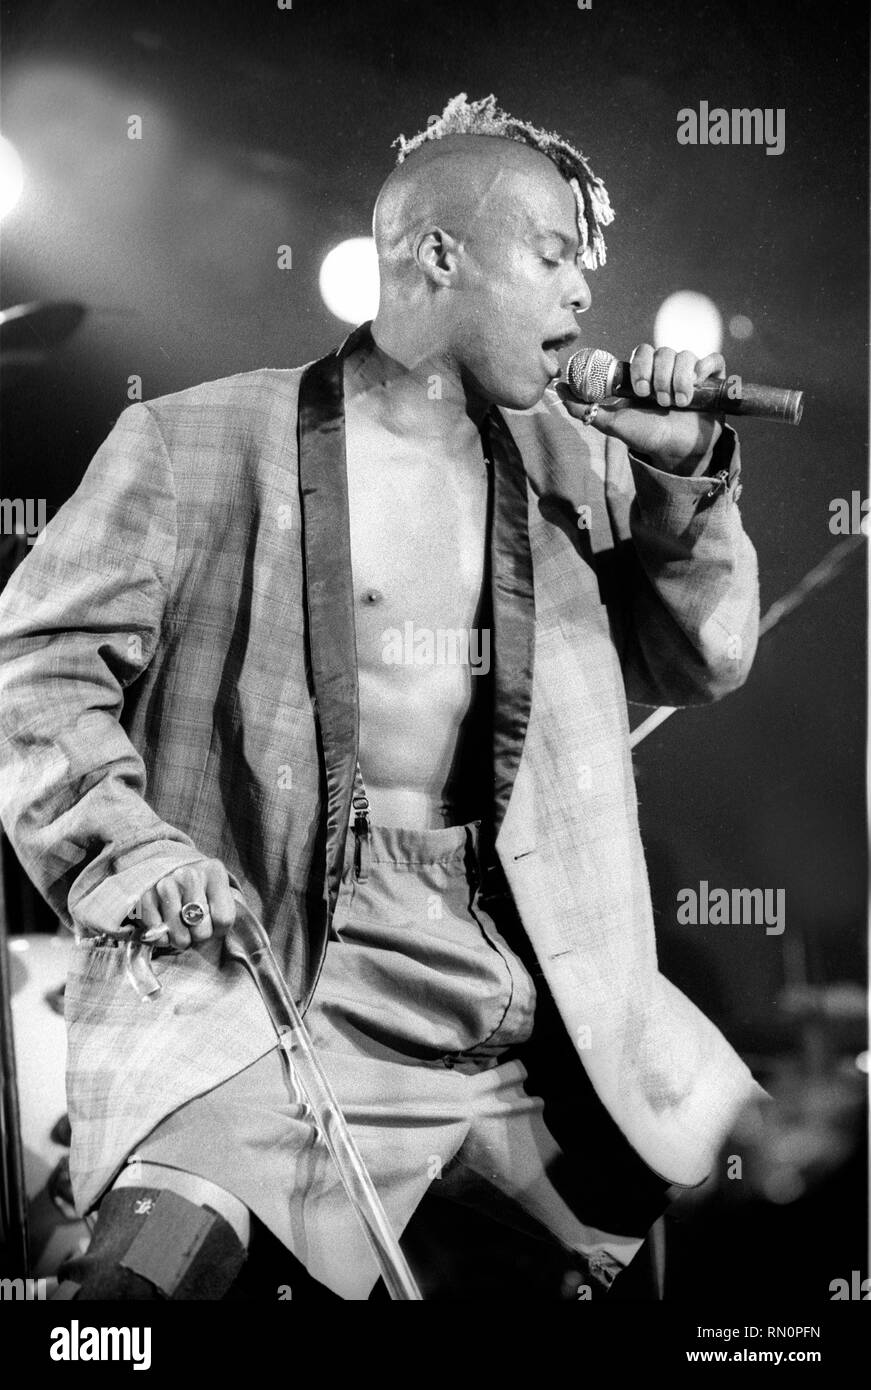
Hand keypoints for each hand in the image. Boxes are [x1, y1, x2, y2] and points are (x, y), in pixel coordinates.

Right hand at [129, 858, 236, 950]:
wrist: (165, 865)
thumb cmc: (198, 886)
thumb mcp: (219, 888)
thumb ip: (229, 909)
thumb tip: (240, 939)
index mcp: (214, 871)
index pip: (224, 919)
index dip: (220, 929)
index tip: (214, 922)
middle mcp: (189, 874)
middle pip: (202, 931)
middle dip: (199, 935)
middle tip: (195, 925)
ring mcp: (164, 884)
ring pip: (180, 936)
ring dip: (181, 939)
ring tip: (182, 928)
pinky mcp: (144, 896)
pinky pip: (157, 934)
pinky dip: (162, 938)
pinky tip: (165, 925)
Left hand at [556, 344, 725, 470]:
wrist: (677, 452)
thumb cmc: (645, 436)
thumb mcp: (612, 423)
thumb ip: (584, 407)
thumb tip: (559, 387)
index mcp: (644, 374)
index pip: (642, 352)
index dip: (641, 366)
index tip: (639, 391)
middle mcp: (666, 369)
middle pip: (664, 351)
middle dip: (659, 377)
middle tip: (658, 400)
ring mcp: (689, 372)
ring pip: (685, 356)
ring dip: (680, 381)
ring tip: (678, 404)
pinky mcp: (711, 379)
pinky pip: (712, 359)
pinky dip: (704, 370)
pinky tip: (697, 390)